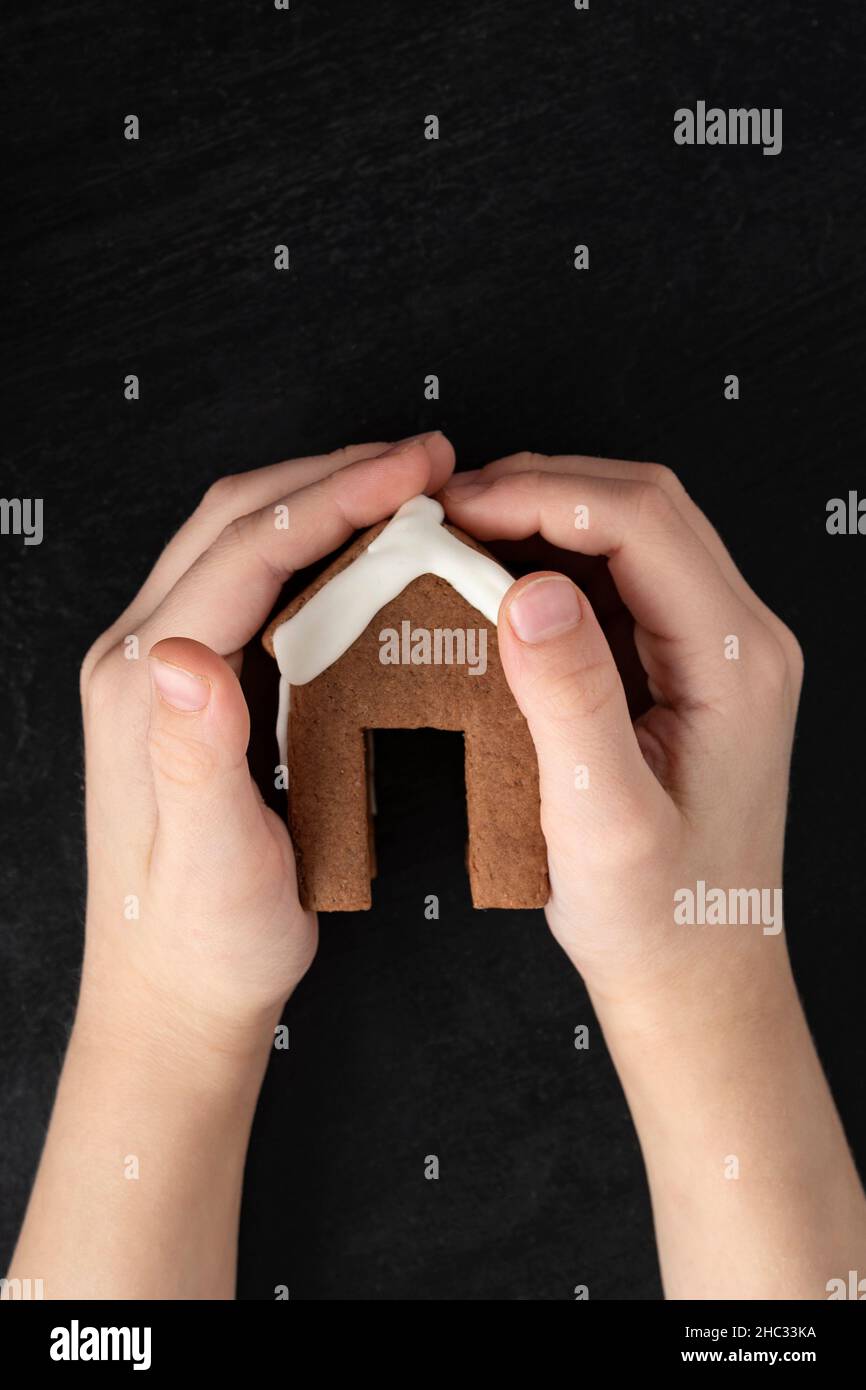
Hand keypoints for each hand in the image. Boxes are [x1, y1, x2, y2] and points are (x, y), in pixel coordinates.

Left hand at [8, 433, 455, 1298]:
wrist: (173, 992)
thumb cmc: (203, 939)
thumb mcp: (211, 859)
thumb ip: (189, 753)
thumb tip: (181, 652)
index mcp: (147, 686)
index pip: (248, 551)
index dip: (336, 495)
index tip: (415, 469)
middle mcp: (142, 661)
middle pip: (238, 523)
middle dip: (333, 475)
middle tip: (425, 459)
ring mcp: (160, 670)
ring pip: (240, 543)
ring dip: (320, 501)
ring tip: (403, 490)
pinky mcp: (188, 691)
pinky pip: (248, 585)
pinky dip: (309, 549)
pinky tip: (363, 556)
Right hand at [442, 455, 865, 1300]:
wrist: (697, 972)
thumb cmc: (659, 915)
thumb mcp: (604, 819)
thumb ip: (571, 699)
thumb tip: (530, 589)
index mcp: (735, 664)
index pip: (643, 523)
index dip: (543, 495)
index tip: (454, 506)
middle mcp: (740, 641)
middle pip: (642, 509)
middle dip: (538, 492)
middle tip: (443, 513)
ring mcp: (714, 650)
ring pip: (628, 538)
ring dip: (541, 524)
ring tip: (456, 542)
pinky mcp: (681, 668)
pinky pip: (616, 586)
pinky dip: (549, 569)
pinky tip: (493, 590)